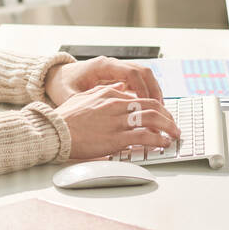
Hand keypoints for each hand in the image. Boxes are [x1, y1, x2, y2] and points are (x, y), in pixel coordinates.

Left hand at [44, 56, 162, 105]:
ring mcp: (116, 69)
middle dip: (154, 89)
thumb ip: (84, 103)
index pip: (131, 73)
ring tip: (159, 109)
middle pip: (142, 71)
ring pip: (143, 75)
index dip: (143, 89)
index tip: (149, 105)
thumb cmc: (61, 84)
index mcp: (102, 66)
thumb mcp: (70, 95)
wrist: (55, 76)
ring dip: (152, 91)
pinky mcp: (117, 76)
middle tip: (161, 108)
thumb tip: (97, 116)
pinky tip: (148, 107)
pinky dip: (145, 92)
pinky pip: (137, 81)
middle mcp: (112, 65)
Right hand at [52, 84, 180, 160]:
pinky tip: (163, 143)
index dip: (157, 107)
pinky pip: (144, 137)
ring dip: (168, 128)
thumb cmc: (66, 117)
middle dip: (168, 116)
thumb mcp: (86, 96)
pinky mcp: (116, 138)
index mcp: (111, 95)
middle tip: (174, 125)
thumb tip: (121, 86)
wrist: (54, 131)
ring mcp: (118, 121)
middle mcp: (117, 105)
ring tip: (174, 135)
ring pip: (152, 120)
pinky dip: (158, 140)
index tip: (163, 115)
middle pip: (152, 107)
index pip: (142, 98)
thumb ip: (106, 90)